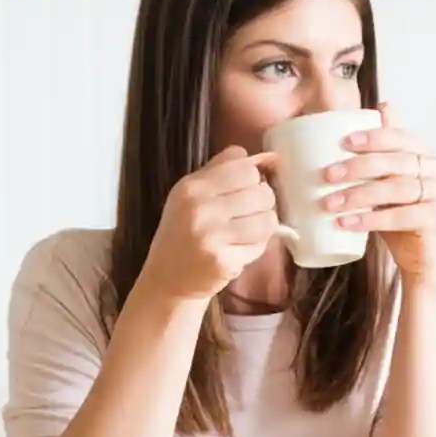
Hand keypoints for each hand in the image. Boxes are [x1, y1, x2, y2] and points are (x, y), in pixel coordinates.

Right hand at [141, 146, 280, 302]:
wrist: (166, 279)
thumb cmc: (182, 232)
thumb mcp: (190, 194)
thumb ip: (224, 169)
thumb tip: (270, 156)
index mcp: (192, 187)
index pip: (245, 168)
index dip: (253, 179)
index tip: (246, 190)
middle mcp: (200, 210)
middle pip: (262, 193)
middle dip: (263, 203)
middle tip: (249, 213)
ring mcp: (212, 238)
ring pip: (267, 219)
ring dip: (264, 225)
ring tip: (248, 231)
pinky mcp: (224, 262)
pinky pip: (260, 245)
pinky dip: (256, 247)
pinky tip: (240, 249)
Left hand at [320, 103, 435, 278]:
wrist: (420, 260)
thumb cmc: (398, 218)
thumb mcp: (385, 185)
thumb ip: (377, 158)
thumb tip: (358, 123)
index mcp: (426, 154)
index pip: (399, 137)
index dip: (373, 137)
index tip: (344, 142)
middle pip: (395, 162)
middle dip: (358, 167)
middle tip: (328, 175)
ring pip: (396, 189)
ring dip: (359, 195)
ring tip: (330, 203)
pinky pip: (401, 217)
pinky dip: (371, 219)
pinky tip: (348, 223)